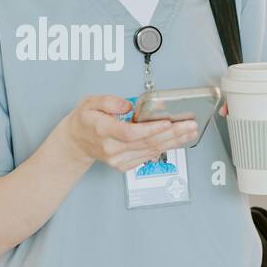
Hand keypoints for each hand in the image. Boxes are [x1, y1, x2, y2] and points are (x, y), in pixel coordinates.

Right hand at [61, 94, 199, 171]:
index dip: (150, 129)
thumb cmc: (86, 120)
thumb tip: (127, 106)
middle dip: (171, 134)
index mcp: (103, 130)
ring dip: (173, 142)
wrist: (77, 142)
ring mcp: (118, 159)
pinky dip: (165, 148)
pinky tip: (177, 141)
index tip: (167, 122)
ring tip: (189, 132)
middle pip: (146, 143)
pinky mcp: (124, 165)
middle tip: (189, 125)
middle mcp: (111, 148)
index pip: (130, 133)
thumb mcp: (90, 102)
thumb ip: (108, 101)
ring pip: (151, 151)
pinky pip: (148, 156)